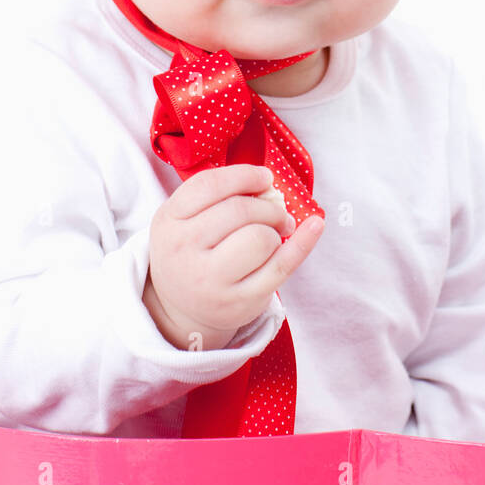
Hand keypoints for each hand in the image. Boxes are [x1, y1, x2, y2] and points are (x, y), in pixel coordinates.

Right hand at [145, 164, 324, 350]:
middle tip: (276, 212)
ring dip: (275, 229)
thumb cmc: (191, 250)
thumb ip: (216, 196)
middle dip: (268, 205)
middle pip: (239, 210)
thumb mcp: (184, 218)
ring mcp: (211, 281)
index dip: (245, 175)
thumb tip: (268, 184)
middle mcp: (184, 251)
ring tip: (272, 234)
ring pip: (260, 238)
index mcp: (168, 222)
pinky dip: (304, 243)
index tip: (265, 178)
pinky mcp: (241, 302)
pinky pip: (282, 266)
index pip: (209, 185)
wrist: (180, 308)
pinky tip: (315, 226)